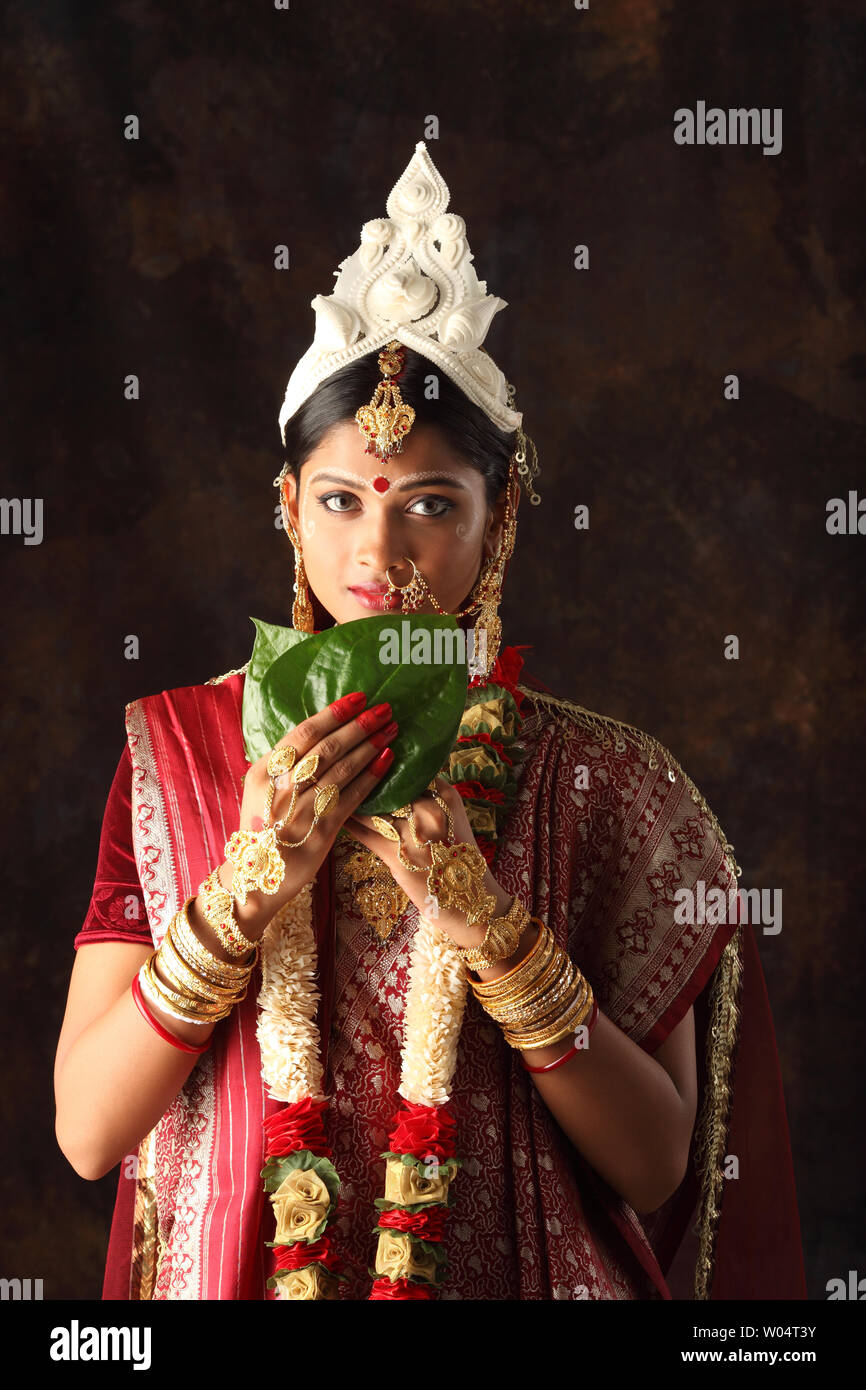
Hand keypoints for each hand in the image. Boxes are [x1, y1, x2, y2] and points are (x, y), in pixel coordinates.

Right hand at [201, 693, 399, 942]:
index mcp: (263, 773)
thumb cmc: (262, 832)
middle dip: (358, 725)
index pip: (302, 733)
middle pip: (325, 747)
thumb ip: (284, 767)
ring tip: (391, 730)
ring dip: (370, 745)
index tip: (358, 698)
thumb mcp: (261, 793)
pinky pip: (351, 797)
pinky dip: (371, 776)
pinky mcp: (319, 833)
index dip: (333, 713)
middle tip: (384, 709)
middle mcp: (280, 788)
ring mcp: (299, 811)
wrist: (254, 881)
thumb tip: (317, 737)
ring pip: (341, 769)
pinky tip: (388, 760)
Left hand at [345, 776, 513, 951]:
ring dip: (353, 798)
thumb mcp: (452, 818)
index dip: (388, 762)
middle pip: (388, 785)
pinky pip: (363, 831)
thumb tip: (396, 776)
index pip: (411, 768)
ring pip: (372, 807)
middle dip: (367, 778)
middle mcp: (431, 811)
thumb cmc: (458, 859)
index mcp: (447, 797)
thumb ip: (429, 795)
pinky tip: (336, 814)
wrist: (470, 902)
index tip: (371, 756)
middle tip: (347, 770)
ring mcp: (413, 834)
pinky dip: (349, 821)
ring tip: (338, 791)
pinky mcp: (396, 857)